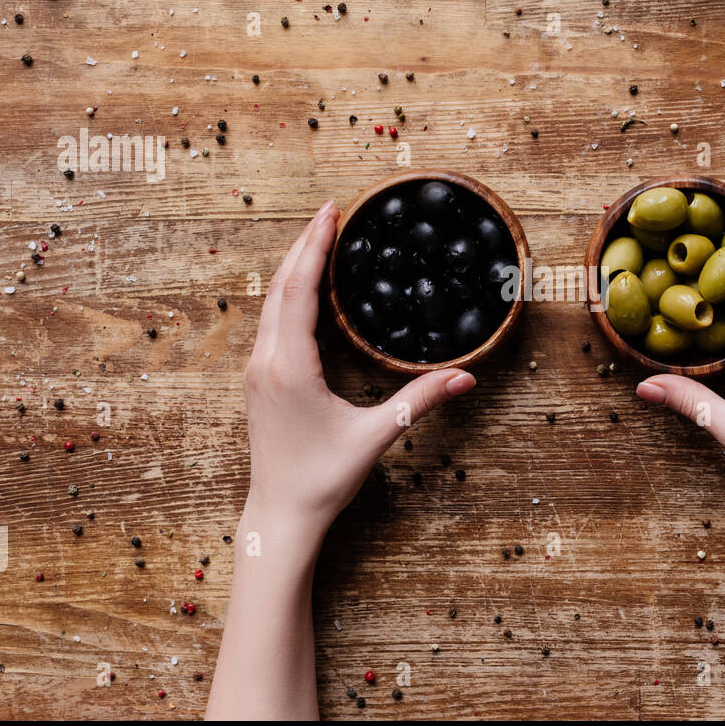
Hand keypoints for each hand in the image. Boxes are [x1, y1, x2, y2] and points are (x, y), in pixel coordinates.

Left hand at [242, 201, 475, 550]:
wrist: (280, 515)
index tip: (332, 212)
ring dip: (293, 267)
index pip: (300, 290)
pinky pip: (270, 322)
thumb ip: (420, 401)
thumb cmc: (322, 479)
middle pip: (280, 286)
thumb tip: (467, 377)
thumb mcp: (375, 436)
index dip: (315, 246)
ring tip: (318, 238)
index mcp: (290, 367)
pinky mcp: (259, 382)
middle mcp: (266, 361)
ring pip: (271, 303)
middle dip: (304, 244)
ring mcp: (257, 371)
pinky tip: (304, 288)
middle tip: (330, 210)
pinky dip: (287, 294)